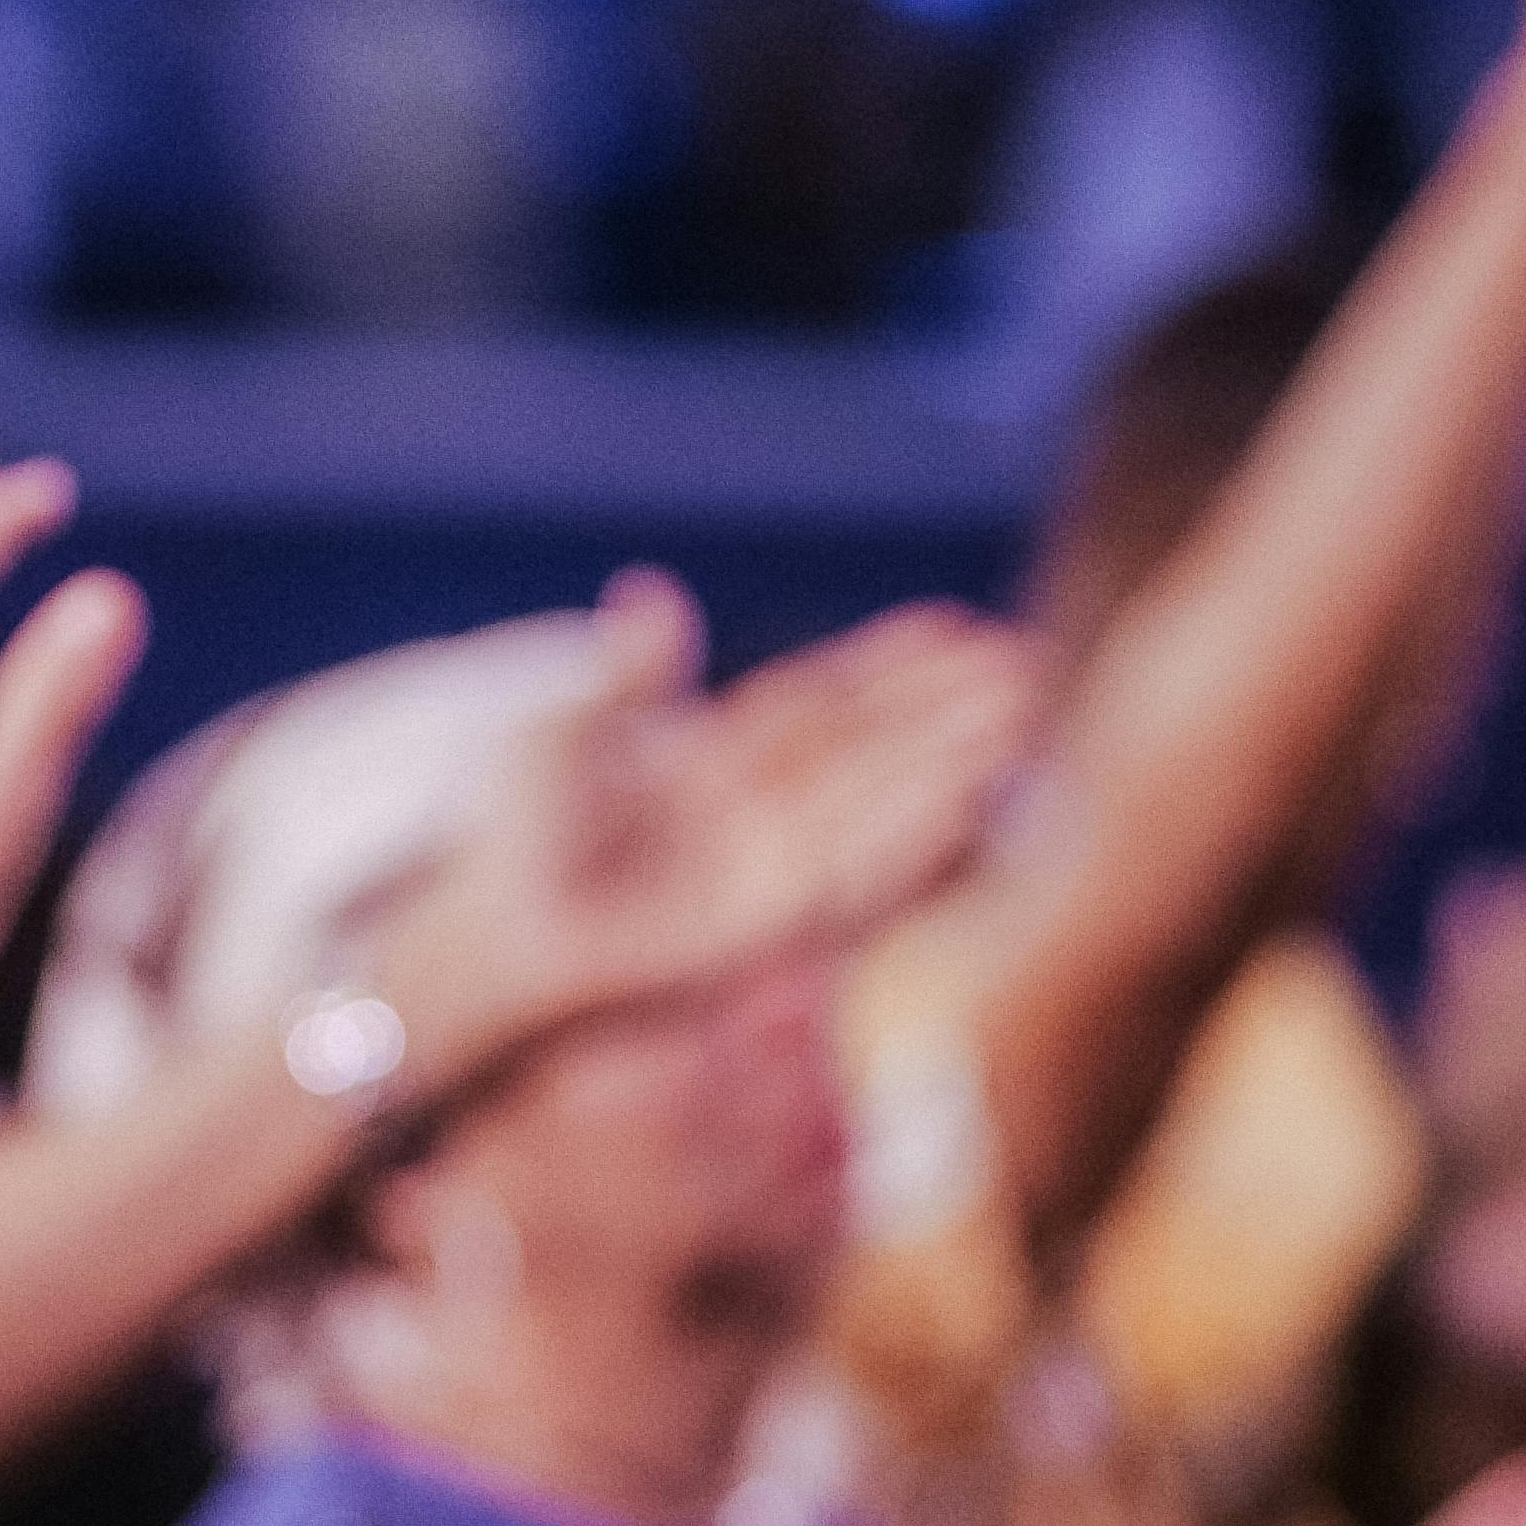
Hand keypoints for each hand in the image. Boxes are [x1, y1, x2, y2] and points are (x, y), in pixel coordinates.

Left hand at [371, 584, 1043, 1095]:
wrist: (499, 937)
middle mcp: (762, 811)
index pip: (823, 701)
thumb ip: (623, 675)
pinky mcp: (770, 924)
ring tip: (1023, 719)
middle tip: (1026, 660)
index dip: (889, 664)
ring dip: (950, 765)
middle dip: (947, 707)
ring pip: (881, 804)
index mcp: (718, 758)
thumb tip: (649, 589)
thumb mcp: (564, 736)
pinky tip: (964, 803)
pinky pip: (855, 874)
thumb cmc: (518, 838)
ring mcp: (773, 867)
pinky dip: (909, 841)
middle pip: (873, 746)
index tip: (956, 623)